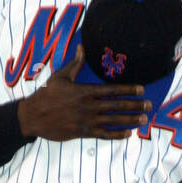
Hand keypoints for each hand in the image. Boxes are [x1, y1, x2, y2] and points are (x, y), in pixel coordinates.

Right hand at [16, 45, 151, 141]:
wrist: (33, 116)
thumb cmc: (46, 94)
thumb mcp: (60, 76)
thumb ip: (74, 63)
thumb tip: (81, 47)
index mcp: (84, 90)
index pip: (111, 90)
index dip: (128, 89)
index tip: (141, 89)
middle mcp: (88, 106)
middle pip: (116, 105)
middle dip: (134, 105)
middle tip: (149, 105)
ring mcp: (86, 120)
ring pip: (113, 121)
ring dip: (130, 120)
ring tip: (143, 119)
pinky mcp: (83, 133)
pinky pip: (104, 135)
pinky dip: (117, 135)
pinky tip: (129, 134)